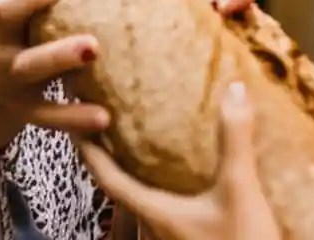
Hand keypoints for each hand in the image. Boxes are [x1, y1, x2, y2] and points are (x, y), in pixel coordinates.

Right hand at [0, 0, 110, 148]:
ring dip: (69, 94)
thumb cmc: (26, 38)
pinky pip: (52, 119)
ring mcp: (14, 91)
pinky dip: (76, 119)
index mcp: (0, 30)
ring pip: (38, 95)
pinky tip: (106, 119)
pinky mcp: (28, 115)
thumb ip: (55, 0)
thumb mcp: (26, 19)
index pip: (6, 12)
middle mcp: (2, 61)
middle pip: (26, 59)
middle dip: (59, 53)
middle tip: (94, 45)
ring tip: (102, 102)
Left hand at [78, 82, 279, 239]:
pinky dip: (163, 194)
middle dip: (110, 158)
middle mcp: (155, 230)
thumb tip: (233, 88)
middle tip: (107, 123)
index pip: (106, 176)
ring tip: (142, 147)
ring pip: (142, 207)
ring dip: (137, 178)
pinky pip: (165, 218)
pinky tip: (183, 184)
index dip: (87, 148)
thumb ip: (234, 141)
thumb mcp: (240, 192)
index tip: (73, 119)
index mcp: (154, 212)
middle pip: (120, 190)